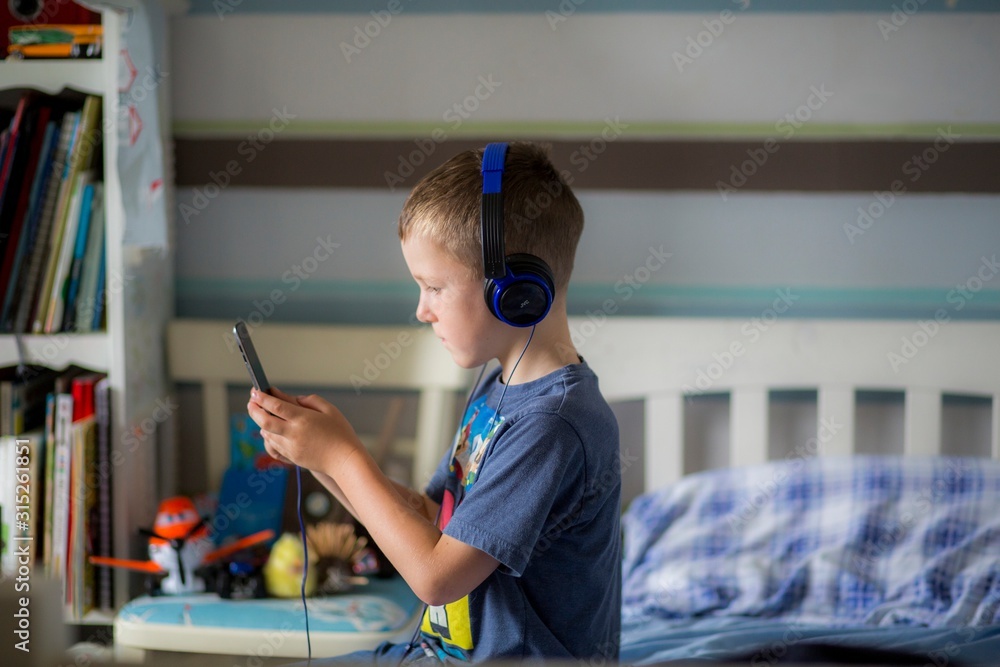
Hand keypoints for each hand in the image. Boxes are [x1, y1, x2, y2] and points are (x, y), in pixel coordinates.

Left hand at [247, 387, 362, 475]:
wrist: (345, 460)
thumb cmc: (341, 433)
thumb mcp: (330, 410)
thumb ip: (310, 400)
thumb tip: (294, 399)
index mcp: (303, 419)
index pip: (275, 405)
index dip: (262, 397)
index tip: (255, 391)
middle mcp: (293, 434)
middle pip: (264, 421)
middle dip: (254, 410)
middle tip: (251, 402)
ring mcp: (291, 447)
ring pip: (266, 434)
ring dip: (261, 423)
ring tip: (261, 414)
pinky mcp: (292, 457)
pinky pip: (272, 446)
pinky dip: (268, 437)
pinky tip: (269, 431)